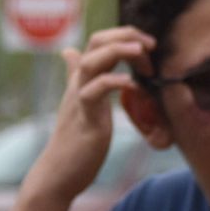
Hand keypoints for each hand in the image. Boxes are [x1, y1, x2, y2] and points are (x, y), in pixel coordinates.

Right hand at [24, 26, 154, 206]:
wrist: (59, 175)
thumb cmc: (74, 142)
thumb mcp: (82, 104)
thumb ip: (80, 79)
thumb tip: (67, 53)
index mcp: (83, 80)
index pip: (100, 41)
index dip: (125, 36)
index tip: (148, 50)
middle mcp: (79, 84)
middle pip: (97, 41)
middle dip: (126, 35)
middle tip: (150, 46)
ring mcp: (79, 100)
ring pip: (92, 60)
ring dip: (119, 50)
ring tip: (142, 53)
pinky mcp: (85, 119)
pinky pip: (94, 92)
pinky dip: (113, 82)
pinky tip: (131, 85)